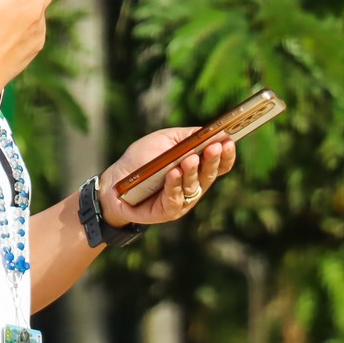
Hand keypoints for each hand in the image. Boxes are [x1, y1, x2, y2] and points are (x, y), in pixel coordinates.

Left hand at [98, 127, 236, 226]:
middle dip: (213, 160)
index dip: (226, 155)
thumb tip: (212, 131)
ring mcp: (182, 201)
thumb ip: (187, 137)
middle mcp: (193, 186)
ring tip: (190, 158)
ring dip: (192, 171)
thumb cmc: (142, 159)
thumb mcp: (165, 140)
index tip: (229, 141)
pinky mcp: (167, 211)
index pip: (219, 165)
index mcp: (196, 168)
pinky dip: (174, 185)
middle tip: (216, 146)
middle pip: (209, 175)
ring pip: (193, 186)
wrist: (115, 180)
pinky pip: (174, 199)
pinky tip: (174, 173)